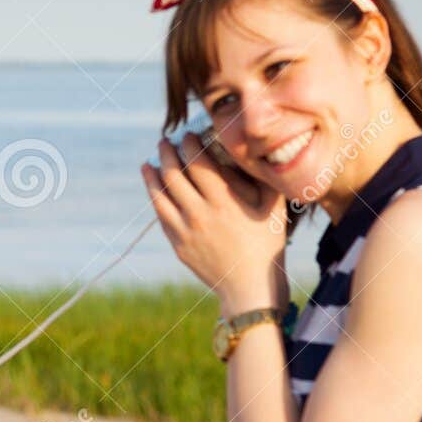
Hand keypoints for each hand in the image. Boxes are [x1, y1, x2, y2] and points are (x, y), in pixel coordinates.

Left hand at [141, 133, 286, 311]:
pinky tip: (155, 191)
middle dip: (167, 154)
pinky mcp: (178, 246)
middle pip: (174, 176)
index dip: (189, 145)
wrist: (249, 287)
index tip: (187, 134)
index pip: (198, 164)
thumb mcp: (273, 208)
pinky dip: (156, 200)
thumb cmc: (266, 243)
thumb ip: (262, 178)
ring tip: (149, 164)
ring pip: (160, 197)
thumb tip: (251, 152)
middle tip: (164, 142)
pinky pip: (162, 217)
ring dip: (152, 177)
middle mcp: (200, 215)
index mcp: (223, 202)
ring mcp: (185, 232)